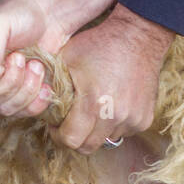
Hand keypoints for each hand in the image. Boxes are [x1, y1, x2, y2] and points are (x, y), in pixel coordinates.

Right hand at [0, 0, 122, 116]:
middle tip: (20, 56)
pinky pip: (25, 112)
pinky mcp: (22, 97)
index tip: (2, 64)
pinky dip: (38, 101)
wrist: (48, 17)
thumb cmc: (19, 14)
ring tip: (35, 63)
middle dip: (10, 81)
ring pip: (6, 109)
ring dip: (27, 88)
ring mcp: (1, 90)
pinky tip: (46, 84)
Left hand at [54, 4, 175, 153]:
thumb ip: (52, 85)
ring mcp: (132, 120)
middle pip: (88, 147)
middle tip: (69, 122)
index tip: (55, 125)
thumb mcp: (67, 59)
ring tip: (91, 109)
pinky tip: (110, 105)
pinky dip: (113, 125)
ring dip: (95, 131)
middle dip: (75, 138)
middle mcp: (115, 116)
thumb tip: (39, 102)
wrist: (138, 36)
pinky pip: (123, 132)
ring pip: (106, 140)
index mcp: (93, 103)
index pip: (70, 140)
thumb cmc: (99, 44)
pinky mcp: (144, 120)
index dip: (58, 135)